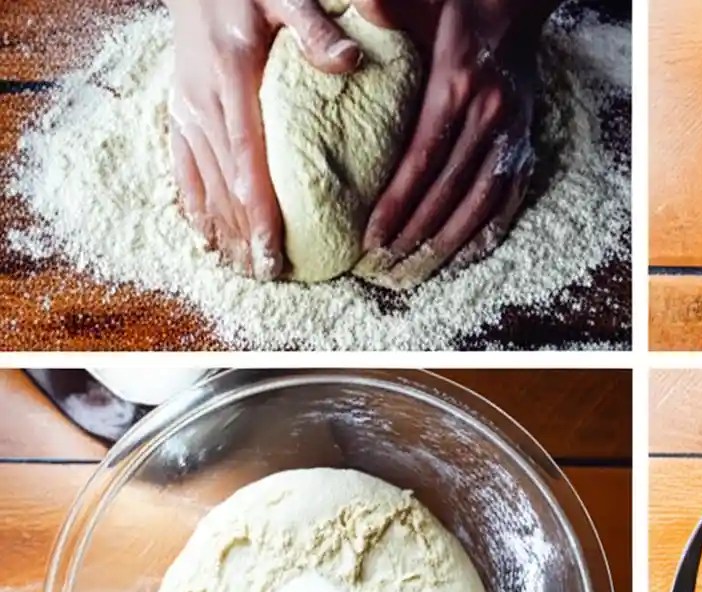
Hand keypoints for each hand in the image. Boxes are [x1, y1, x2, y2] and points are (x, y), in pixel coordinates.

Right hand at [166, 0, 361, 279]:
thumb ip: (314, 29)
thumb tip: (350, 62)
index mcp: (233, 78)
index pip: (248, 162)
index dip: (258, 214)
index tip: (274, 253)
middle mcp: (203, 102)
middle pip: (224, 184)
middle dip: (244, 235)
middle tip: (268, 277)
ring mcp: (187, 108)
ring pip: (202, 182)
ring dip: (221, 229)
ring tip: (243, 269)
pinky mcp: (178, 110)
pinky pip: (182, 167)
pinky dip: (194, 205)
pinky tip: (207, 238)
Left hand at [355, 0, 555, 284]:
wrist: (515, 2)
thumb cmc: (453, 4)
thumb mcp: (416, 2)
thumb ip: (383, 12)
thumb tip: (348, 21)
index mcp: (458, 86)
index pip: (423, 160)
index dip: (398, 205)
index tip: (371, 239)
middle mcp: (491, 116)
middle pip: (451, 192)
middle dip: (416, 236)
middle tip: (384, 268)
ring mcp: (514, 134)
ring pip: (481, 204)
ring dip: (448, 244)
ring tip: (415, 272)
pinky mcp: (526, 144)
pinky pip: (509, 199)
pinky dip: (488, 233)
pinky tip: (462, 256)